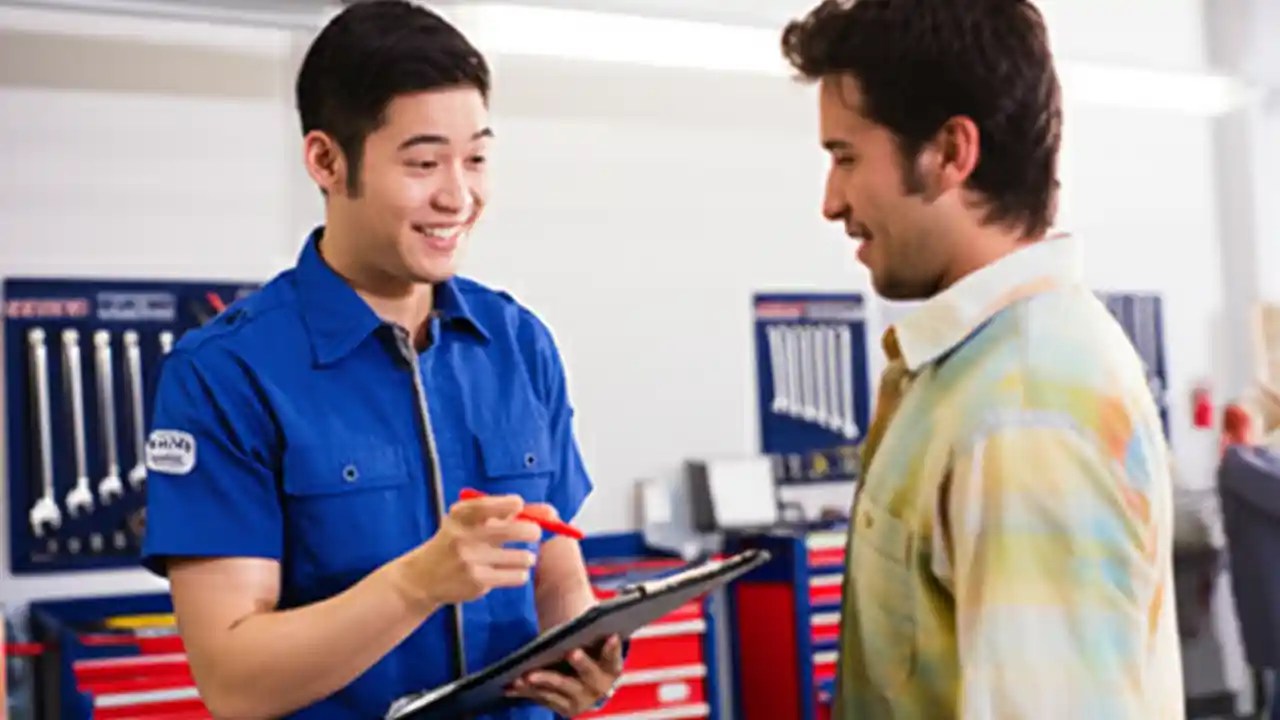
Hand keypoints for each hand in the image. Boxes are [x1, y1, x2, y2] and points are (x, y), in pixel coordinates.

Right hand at [392, 494, 542, 608]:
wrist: (424, 577)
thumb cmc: (457, 542)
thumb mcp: (470, 522)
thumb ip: (506, 513)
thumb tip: (550, 512)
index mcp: (461, 515)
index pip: (489, 505)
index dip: (510, 504)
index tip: (519, 506)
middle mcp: (464, 536)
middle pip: (515, 530)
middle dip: (533, 531)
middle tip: (534, 533)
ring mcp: (470, 560)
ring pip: (522, 557)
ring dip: (527, 557)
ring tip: (520, 557)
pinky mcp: (477, 582)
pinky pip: (517, 576)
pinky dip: (519, 573)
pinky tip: (509, 571)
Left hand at [507, 635, 624, 716]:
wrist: (582, 680)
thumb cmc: (584, 649)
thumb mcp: (589, 638)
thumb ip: (585, 628)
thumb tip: (569, 608)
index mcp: (611, 668)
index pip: (614, 657)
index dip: (613, 648)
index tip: (612, 635)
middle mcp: (599, 688)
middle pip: (588, 675)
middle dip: (580, 664)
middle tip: (572, 652)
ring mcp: (580, 701)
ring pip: (559, 690)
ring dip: (542, 682)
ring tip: (526, 675)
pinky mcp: (561, 708)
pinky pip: (541, 698)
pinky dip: (526, 691)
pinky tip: (511, 686)